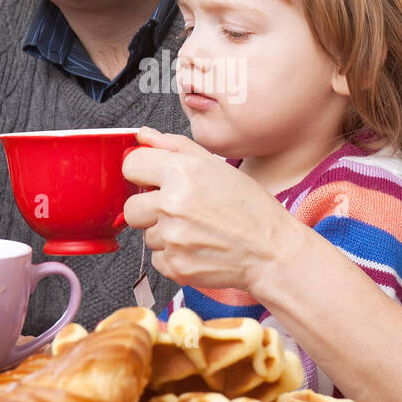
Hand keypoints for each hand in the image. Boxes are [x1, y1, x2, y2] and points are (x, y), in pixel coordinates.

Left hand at [121, 127, 304, 292]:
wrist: (271, 251)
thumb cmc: (250, 208)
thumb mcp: (217, 166)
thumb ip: (174, 146)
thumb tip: (142, 136)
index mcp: (182, 172)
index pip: (130, 166)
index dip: (142, 173)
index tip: (152, 180)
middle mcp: (173, 204)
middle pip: (131, 206)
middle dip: (150, 208)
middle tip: (180, 210)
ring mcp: (172, 238)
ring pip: (146, 234)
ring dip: (164, 233)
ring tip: (197, 230)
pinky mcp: (175, 265)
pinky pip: (157, 258)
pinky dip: (173, 255)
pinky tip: (198, 247)